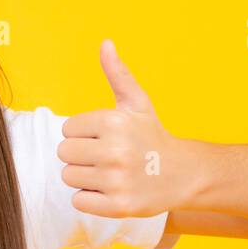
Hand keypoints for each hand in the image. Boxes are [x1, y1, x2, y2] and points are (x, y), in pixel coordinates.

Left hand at [57, 40, 193, 217]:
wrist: (183, 174)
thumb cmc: (152, 136)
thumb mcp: (137, 103)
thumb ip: (117, 74)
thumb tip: (105, 43)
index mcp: (114, 122)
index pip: (67, 130)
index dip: (83, 134)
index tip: (105, 137)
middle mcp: (115, 150)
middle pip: (64, 153)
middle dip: (81, 155)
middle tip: (106, 157)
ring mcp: (116, 180)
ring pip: (69, 177)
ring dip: (85, 177)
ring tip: (109, 173)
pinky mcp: (117, 205)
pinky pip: (78, 201)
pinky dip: (90, 199)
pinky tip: (110, 190)